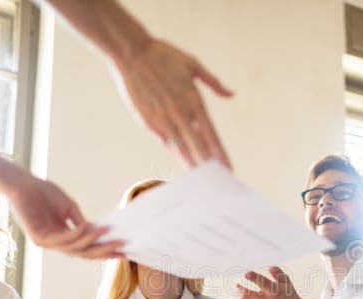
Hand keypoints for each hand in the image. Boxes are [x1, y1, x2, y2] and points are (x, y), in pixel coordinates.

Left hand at [5, 176, 124, 258]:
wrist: (23, 184)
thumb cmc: (44, 192)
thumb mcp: (69, 208)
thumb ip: (81, 221)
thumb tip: (98, 232)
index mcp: (62, 236)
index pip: (86, 248)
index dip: (104, 249)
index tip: (123, 249)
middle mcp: (55, 242)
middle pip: (83, 252)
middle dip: (103, 251)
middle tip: (122, 250)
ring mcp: (46, 242)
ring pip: (75, 248)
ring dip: (93, 242)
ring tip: (109, 234)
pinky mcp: (38, 238)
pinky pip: (63, 240)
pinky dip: (78, 235)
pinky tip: (89, 228)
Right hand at [115, 38, 232, 168]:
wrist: (131, 53)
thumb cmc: (163, 56)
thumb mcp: (193, 65)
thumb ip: (214, 83)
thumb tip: (232, 94)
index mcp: (193, 100)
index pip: (211, 134)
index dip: (220, 153)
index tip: (228, 168)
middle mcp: (180, 113)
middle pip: (198, 146)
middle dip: (209, 165)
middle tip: (218, 181)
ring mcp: (163, 119)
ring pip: (181, 148)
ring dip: (192, 164)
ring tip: (202, 179)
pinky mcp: (148, 122)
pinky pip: (165, 142)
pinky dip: (175, 152)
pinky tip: (183, 161)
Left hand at [239, 268, 321, 298]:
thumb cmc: (291, 298)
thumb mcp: (288, 284)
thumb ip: (279, 274)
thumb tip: (269, 268)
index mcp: (275, 290)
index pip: (261, 281)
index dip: (252, 276)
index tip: (247, 274)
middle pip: (246, 295)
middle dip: (240, 291)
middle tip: (239, 289)